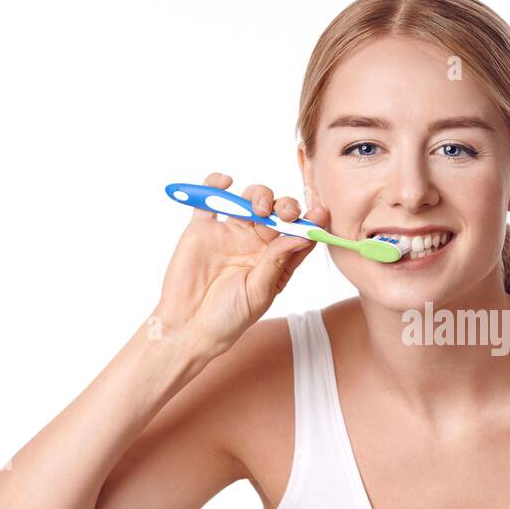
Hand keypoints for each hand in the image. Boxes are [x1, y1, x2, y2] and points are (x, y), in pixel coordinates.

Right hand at [151, 172, 327, 358]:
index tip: (320, 212)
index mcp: (276, 259)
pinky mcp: (202, 229)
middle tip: (284, 214)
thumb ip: (277, 262)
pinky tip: (225, 182)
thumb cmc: (229, 317)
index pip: (299, 234)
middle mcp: (256, 243)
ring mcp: (230, 233)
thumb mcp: (260, 292)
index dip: (311, 221)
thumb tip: (301, 237)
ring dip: (259, 196)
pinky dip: (215, 184)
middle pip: (277, 212)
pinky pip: (210, 200)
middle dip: (285, 206)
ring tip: (258, 209)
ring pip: (250, 200)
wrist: (189, 326)